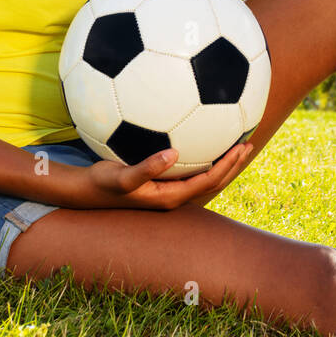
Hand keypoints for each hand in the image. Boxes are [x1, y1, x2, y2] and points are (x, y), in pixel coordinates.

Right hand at [65, 140, 252, 210]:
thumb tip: (173, 153)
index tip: (240, 147)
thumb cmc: (103, 183)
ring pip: (204, 177)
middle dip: (232, 165)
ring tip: (236, 143)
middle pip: (213, 181)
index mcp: (170, 197)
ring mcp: (168, 190)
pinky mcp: (162, 183)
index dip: (226, 165)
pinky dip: (205, 157)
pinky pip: (192, 170)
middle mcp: (174, 196)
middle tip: (248, 144)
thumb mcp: (122, 176)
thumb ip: (147, 167)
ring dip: (222, 163)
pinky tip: (204, 140)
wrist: (87, 191)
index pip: (208, 181)